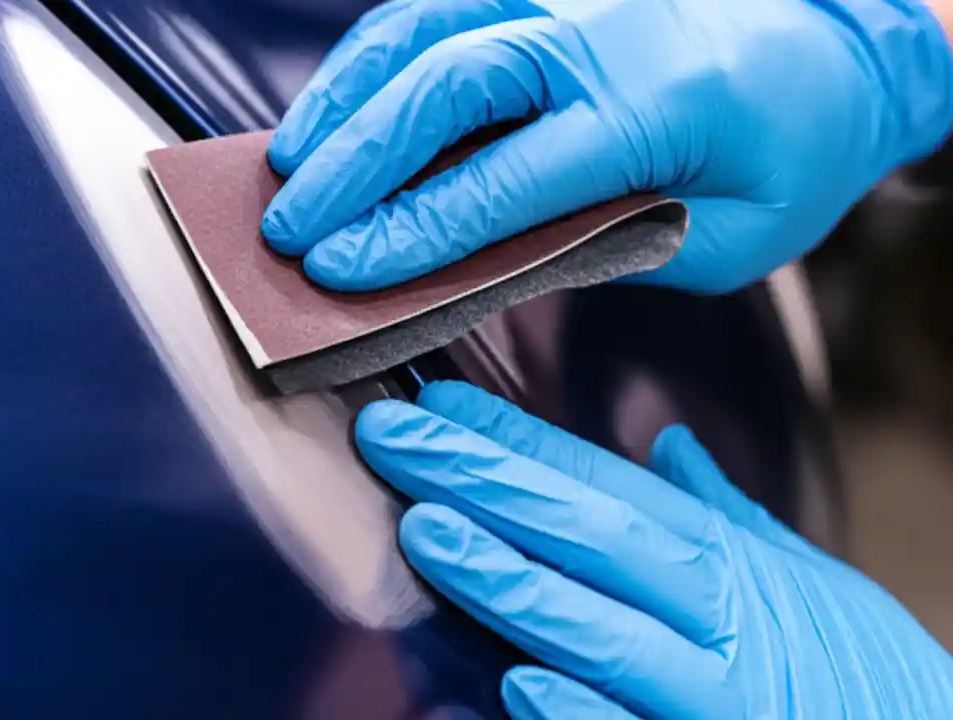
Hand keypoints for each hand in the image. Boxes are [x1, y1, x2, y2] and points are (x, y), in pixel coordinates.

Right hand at [263, 0, 952, 292]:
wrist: (840, 46)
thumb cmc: (788, 151)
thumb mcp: (724, 234)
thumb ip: (607, 245)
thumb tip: (485, 260)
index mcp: (653, 107)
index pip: (502, 181)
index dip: (410, 232)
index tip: (339, 271)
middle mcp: (598, 34)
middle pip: (444, 91)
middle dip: (353, 164)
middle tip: (287, 226)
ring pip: (423, 33)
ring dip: (344, 100)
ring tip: (286, 165)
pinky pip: (435, 9)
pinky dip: (371, 59)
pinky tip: (336, 105)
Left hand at [355, 381, 952, 717]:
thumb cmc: (853, 671)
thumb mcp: (797, 578)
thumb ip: (720, 517)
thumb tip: (665, 447)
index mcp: (723, 559)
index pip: (602, 483)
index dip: (517, 441)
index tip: (441, 405)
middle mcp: (713, 616)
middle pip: (585, 533)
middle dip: (484, 480)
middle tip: (392, 435)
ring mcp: (710, 695)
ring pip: (597, 629)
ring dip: (507, 580)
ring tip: (426, 531)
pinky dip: (579, 713)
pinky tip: (516, 683)